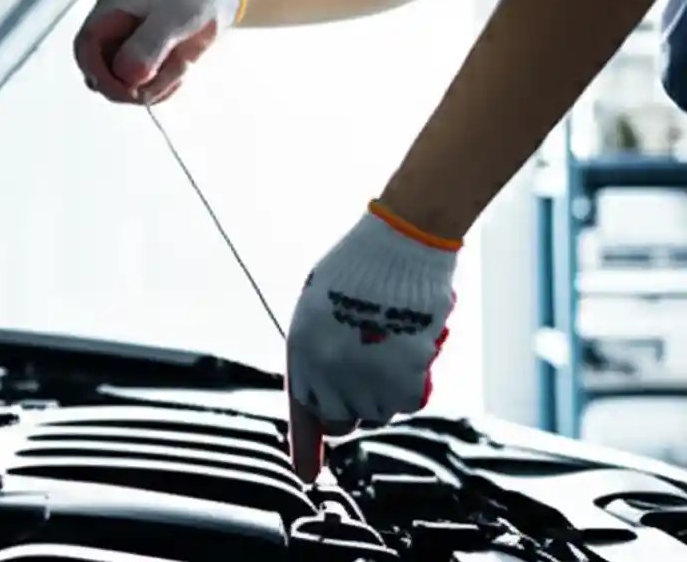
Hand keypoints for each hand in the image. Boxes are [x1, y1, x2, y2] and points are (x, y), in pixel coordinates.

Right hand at [73, 0, 244, 104]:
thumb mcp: (177, 14)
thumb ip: (151, 43)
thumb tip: (126, 76)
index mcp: (113, 6)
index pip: (86, 44)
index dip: (97, 71)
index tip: (123, 91)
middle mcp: (116, 27)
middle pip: (101, 68)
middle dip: (124, 86)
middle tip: (150, 93)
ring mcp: (131, 44)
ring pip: (123, 81)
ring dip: (149, 87)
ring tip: (181, 68)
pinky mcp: (147, 58)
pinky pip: (144, 84)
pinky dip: (161, 87)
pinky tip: (182, 71)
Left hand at [285, 202, 457, 482]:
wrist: (398, 245)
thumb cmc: (360, 267)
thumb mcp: (318, 309)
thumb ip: (317, 352)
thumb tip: (325, 387)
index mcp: (301, 350)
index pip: (302, 410)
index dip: (306, 442)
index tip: (307, 471)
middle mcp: (328, 371)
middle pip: (343, 419)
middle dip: (356, 401)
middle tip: (372, 368)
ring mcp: (366, 377)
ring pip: (379, 410)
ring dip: (388, 387)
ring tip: (392, 344)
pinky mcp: (404, 377)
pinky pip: (410, 400)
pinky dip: (416, 381)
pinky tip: (412, 348)